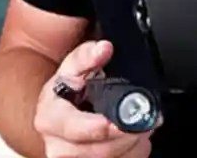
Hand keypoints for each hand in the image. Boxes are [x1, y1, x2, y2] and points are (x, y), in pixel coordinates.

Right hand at [33, 40, 157, 157]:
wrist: (60, 110)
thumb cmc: (67, 91)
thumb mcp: (72, 67)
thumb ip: (87, 56)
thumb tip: (103, 49)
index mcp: (49, 118)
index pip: (75, 128)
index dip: (100, 127)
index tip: (121, 121)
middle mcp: (56, 146)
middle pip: (98, 151)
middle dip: (127, 137)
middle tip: (147, 121)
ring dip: (132, 147)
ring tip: (142, 129)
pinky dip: (131, 155)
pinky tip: (133, 141)